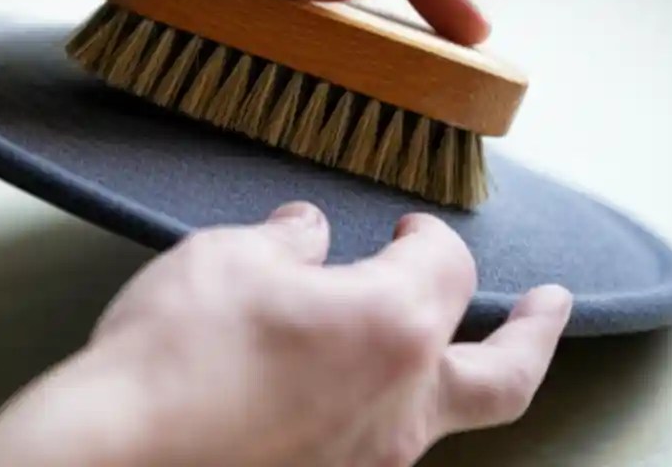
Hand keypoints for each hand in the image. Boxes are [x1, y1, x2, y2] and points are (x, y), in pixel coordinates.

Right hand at [0, 203, 570, 466]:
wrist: (119, 449)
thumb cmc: (177, 348)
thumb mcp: (231, 256)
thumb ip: (290, 243)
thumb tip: (310, 237)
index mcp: (394, 325)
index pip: (444, 265)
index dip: (428, 237)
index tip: (406, 228)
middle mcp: (403, 402)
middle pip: (506, 372)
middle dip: (537, 333)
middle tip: (552, 305)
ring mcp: (370, 459)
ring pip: (441, 418)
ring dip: (444, 376)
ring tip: (423, 350)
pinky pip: (379, 447)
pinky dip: (380, 413)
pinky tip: (341, 395)